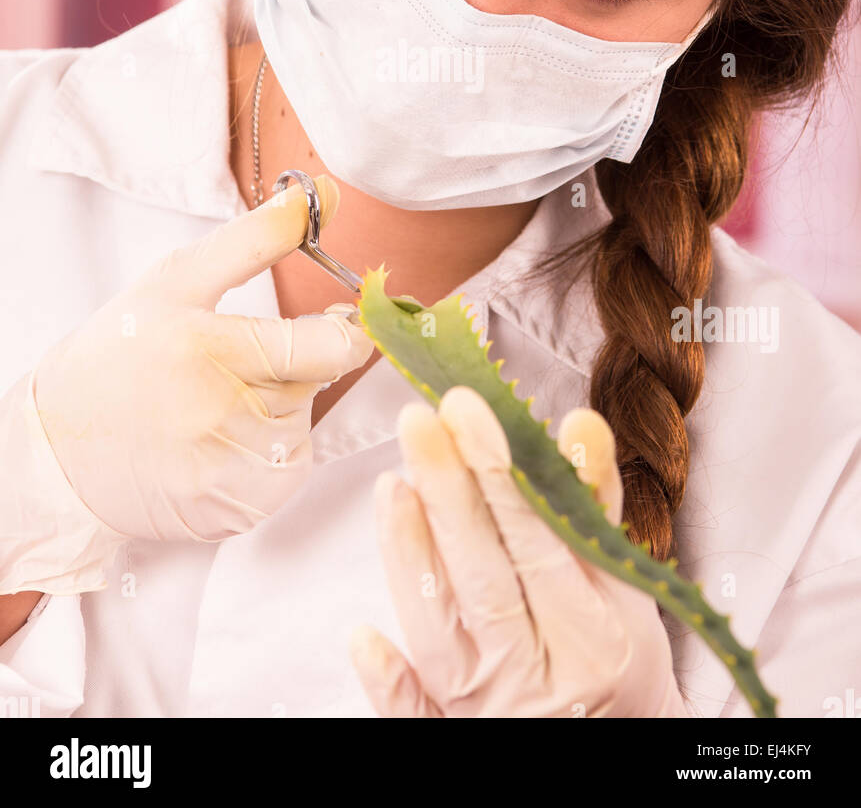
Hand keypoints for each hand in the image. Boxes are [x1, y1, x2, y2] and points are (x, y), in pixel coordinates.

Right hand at [0, 175, 372, 595]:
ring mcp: (228, 474)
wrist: (57, 454)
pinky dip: (268, 457)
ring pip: (304, 430)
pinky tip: (220, 443)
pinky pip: (287, 476)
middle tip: (243, 361)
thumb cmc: (119, 353)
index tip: (334, 320)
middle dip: (297, 366)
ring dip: (281, 413)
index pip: (330, 346)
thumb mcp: (177, 279)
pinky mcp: (233, 514)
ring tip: (219, 404)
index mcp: (208, 347)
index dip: (344, 329)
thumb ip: (259, 236)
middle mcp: (222, 417)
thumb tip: (325, 195)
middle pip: (317, 383)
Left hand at [349, 387, 688, 717]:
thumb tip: (579, 423)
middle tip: (420, 418)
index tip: (466, 409)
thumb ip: (596, 501)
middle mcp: (539, 678)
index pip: (539, 545)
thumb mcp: (626, 580)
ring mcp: (491, 710)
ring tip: (392, 482)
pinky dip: (388, 682)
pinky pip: (414, 716)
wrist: (624, 737)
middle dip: (448, 493)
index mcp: (595, 637)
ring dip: (409, 557)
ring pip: (440, 634)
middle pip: (483, 579)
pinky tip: (361, 636)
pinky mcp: (455, 736)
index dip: (499, 476)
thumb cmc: (621, 648)